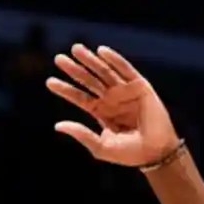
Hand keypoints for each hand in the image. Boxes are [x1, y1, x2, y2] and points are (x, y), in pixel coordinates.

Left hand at [46, 45, 179, 166]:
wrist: (155, 153)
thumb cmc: (129, 154)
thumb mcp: (101, 146)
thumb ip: (81, 134)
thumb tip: (57, 125)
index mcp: (100, 112)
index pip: (79, 97)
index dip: (65, 89)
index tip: (49, 82)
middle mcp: (111, 99)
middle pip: (89, 80)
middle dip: (74, 69)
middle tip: (58, 59)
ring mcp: (125, 91)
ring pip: (104, 71)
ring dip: (90, 60)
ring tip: (75, 49)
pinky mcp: (140, 86)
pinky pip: (125, 69)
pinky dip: (114, 60)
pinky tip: (101, 51)